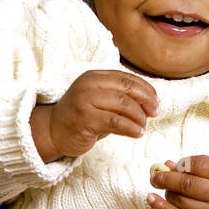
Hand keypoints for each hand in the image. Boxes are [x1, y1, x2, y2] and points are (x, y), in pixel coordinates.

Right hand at [30, 70, 157, 161]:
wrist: (53, 131)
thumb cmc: (82, 117)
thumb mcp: (100, 101)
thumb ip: (120, 97)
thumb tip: (150, 103)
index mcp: (94, 76)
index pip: (126, 78)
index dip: (145, 89)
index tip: (156, 102)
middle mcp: (88, 85)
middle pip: (127, 88)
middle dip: (145, 100)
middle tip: (154, 112)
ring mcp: (85, 101)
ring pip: (123, 104)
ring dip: (139, 116)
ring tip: (143, 126)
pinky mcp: (85, 119)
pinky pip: (115, 122)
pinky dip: (131, 127)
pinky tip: (137, 133)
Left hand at [148, 155, 208, 208]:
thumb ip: (200, 168)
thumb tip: (167, 165)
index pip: (201, 164)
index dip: (184, 163)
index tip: (177, 164)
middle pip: (187, 184)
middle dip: (166, 177)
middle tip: (156, 174)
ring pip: (179, 201)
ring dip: (166, 191)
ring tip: (162, 186)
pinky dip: (160, 207)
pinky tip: (151, 199)